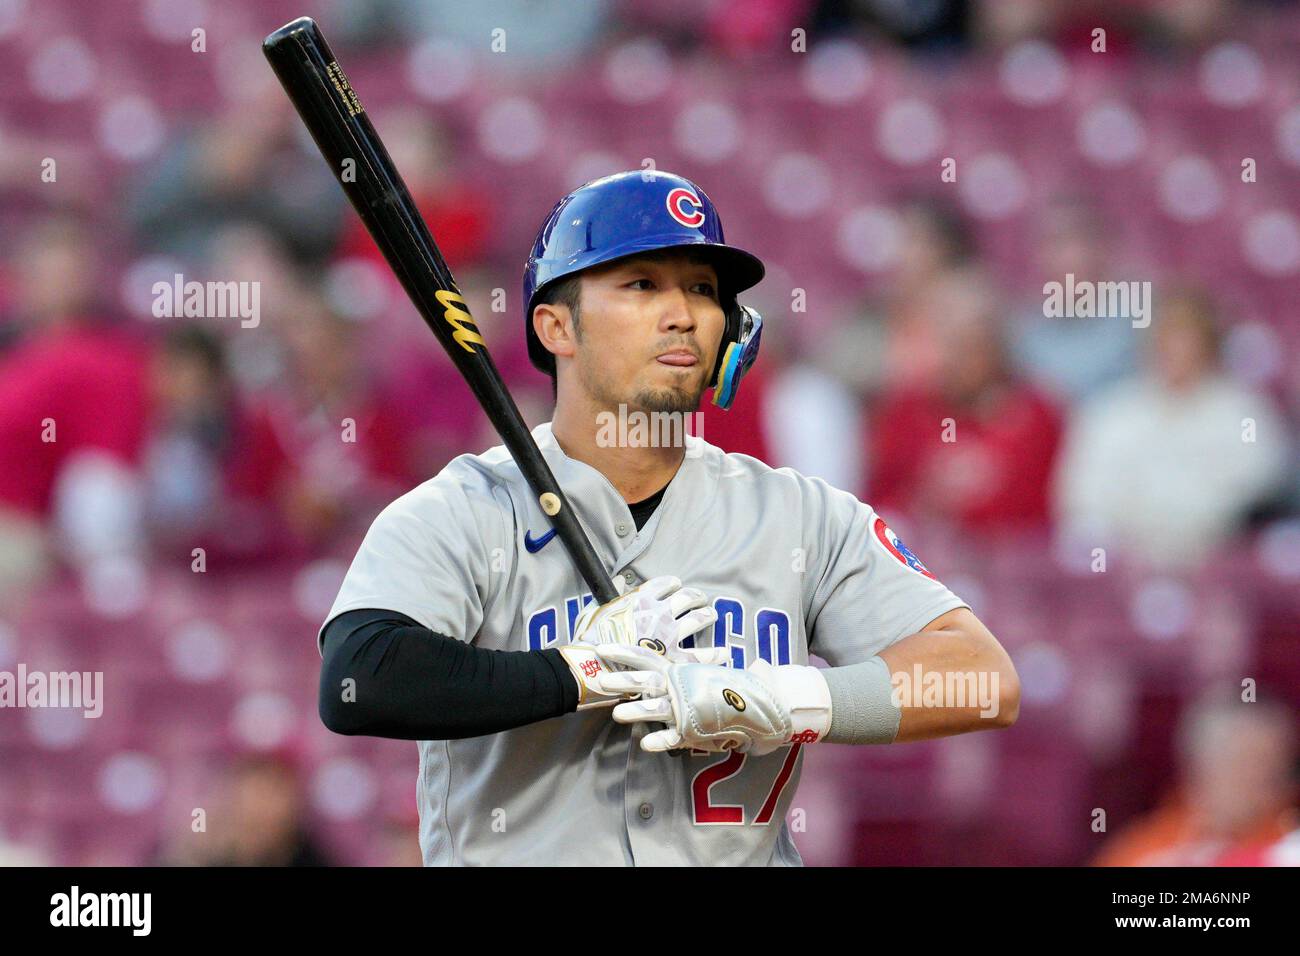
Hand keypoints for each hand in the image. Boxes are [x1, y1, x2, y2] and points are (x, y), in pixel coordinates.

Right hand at [559, 575, 725, 710]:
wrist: (591, 667)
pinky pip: (701, 654)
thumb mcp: (595, 610)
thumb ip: (612, 596)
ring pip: (699, 618)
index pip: (664, 583)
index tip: (676, 586)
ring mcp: (668, 634)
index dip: (673, 584)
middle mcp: (658, 612)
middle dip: (696, 597)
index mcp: (640, 599)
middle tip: (700, 600)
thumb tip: (619, 581)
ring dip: (707, 615)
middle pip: (687, 597)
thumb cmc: (589, 641)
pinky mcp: (673, 658)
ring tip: (711, 615)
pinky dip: (715, 653)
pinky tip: (725, 652)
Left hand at [595, 646, 832, 754]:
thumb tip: (685, 652)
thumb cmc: (739, 687)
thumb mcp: (711, 673)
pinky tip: (645, 743)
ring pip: (658, 708)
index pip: (649, 658)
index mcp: (683, 671)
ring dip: (636, 711)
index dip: (624, 653)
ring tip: (616, 714)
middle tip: (600, 681)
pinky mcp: (698, 730)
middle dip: (622, 681)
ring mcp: (689, 708)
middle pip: (647, 683)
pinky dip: (661, 739)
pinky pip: (676, 736)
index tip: (601, 648)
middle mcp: (683, 687)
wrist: (770, 701)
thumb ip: (695, 666)